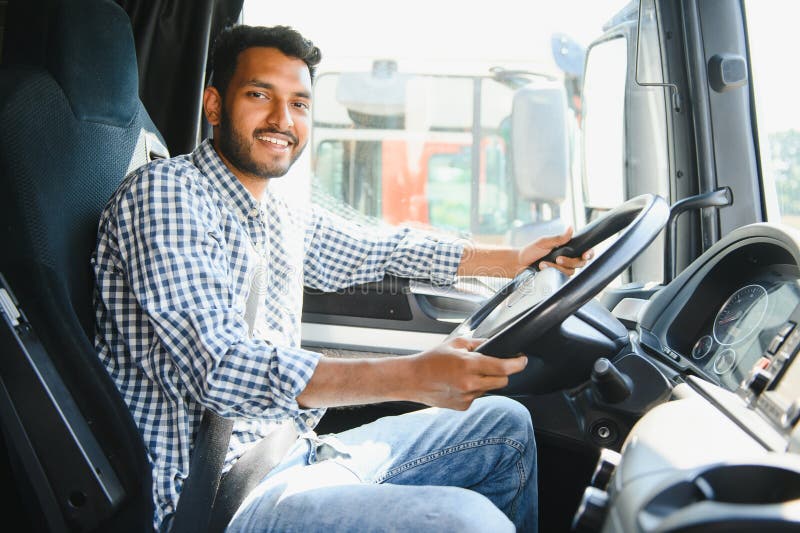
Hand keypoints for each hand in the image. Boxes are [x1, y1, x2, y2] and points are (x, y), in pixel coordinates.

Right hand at [410, 337, 526, 409]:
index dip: (517, 364)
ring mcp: (467, 397)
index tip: (522, 360)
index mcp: (469, 365)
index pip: (503, 367)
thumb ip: (478, 343)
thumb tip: (494, 344)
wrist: (412, 380)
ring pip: (489, 389)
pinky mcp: (463, 406)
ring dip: (485, 381)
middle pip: (502, 381)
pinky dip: (473, 390)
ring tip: (465, 374)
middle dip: (502, 373)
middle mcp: (470, 383)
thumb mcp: (456, 343)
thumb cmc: (431, 360)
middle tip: (494, 365)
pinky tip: (459, 384)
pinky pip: (477, 397)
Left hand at [518, 226, 592, 275]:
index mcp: (568, 248)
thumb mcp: (544, 242)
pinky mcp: (557, 278)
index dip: (589, 253)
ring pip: (571, 271)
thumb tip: (571, 228)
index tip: (585, 254)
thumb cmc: (531, 251)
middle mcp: (568, 259)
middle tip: (558, 258)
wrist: (518, 264)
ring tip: (543, 263)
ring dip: (558, 267)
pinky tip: (543, 269)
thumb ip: (559, 238)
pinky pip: (562, 277)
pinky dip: (553, 272)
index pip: (585, 251)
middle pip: (580, 263)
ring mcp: (563, 270)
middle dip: (570, 261)